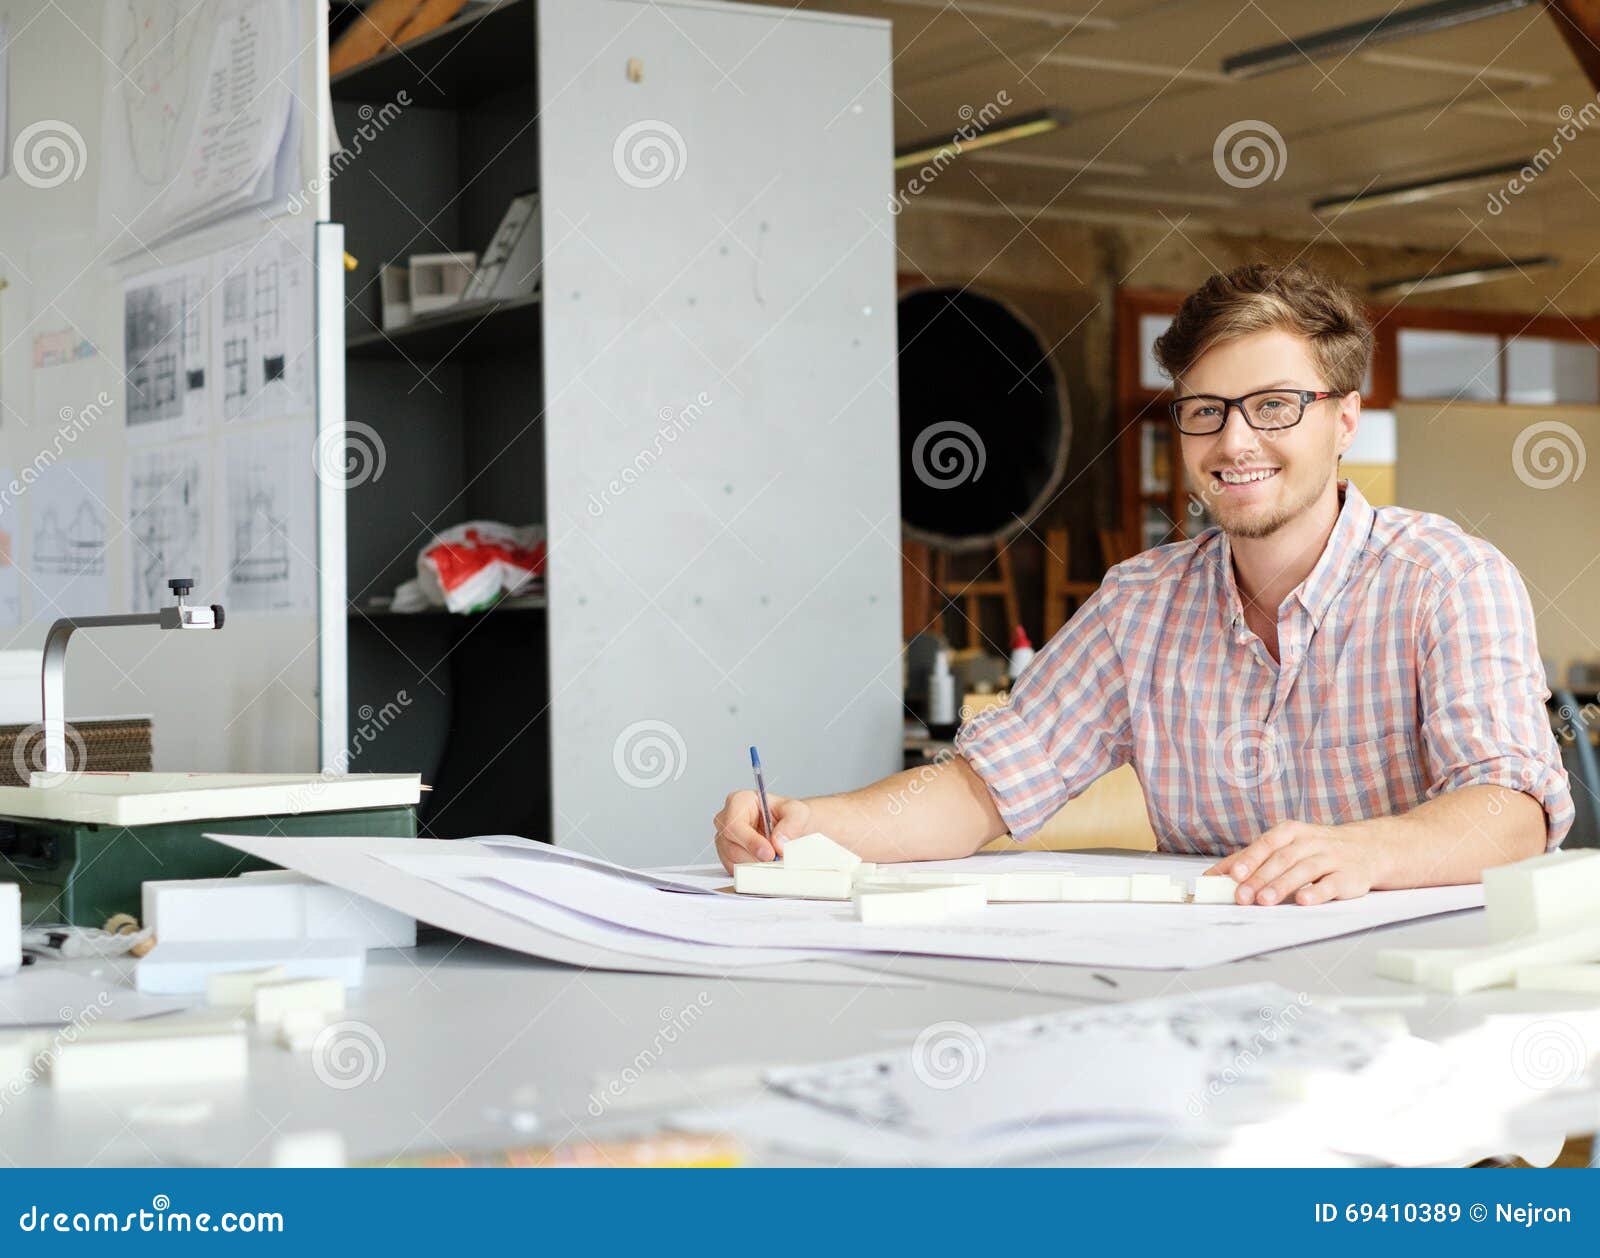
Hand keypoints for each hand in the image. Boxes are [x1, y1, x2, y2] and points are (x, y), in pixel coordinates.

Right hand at [713, 791, 813, 872]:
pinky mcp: (728, 858)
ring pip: (733, 862)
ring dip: (756, 868)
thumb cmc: (790, 816)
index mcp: (739, 801)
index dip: (750, 841)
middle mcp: (727, 820)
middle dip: (756, 858)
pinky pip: (735, 872)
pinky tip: (768, 867)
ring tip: (776, 863)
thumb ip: (791, 825)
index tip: (769, 854)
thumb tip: (778, 842)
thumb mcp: (798, 813)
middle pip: (731, 847)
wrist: (793, 829)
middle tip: (777, 863)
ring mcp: (725, 841)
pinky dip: (753, 874)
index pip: (734, 824)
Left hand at [1204, 820, 1386, 905]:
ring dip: (1282, 886)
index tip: (1232, 875)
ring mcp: (1331, 858)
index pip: (1266, 844)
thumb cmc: (1317, 849)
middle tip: (1241, 896)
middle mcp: (1311, 842)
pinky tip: (1303, 900)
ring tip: (1264, 901)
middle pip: (1281, 859)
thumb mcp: (1287, 846)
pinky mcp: (1349, 876)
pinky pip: (1332, 884)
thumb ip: (1253, 860)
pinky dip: (1317, 892)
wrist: (1370, 848)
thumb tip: (1215, 875)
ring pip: (1303, 870)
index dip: (1249, 859)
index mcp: (1291, 832)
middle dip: (1259, 878)